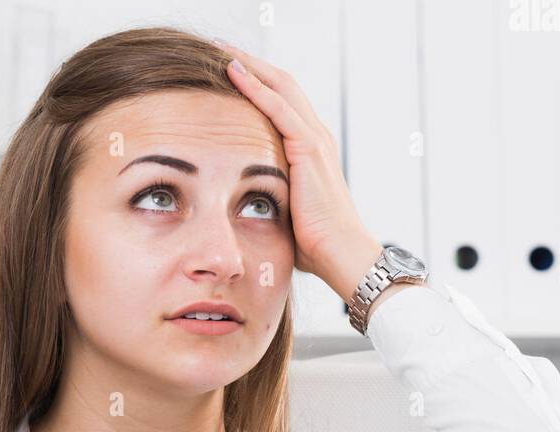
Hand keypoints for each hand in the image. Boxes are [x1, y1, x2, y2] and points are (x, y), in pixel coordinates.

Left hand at [214, 38, 380, 295]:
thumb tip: (241, 207)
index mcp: (310, 148)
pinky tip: (233, 72)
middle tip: (217, 48)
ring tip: (219, 50)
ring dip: (248, 64)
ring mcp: (315, 138)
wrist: (342, 255)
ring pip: (279, 85)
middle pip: (281, 82)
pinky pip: (279, 107)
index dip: (256, 81)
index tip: (225, 70)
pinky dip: (255, 86)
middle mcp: (316, 135)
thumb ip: (268, 196)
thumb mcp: (285, 212)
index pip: (281, 101)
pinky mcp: (309, 148)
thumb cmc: (315, 245)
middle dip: (250, 62)